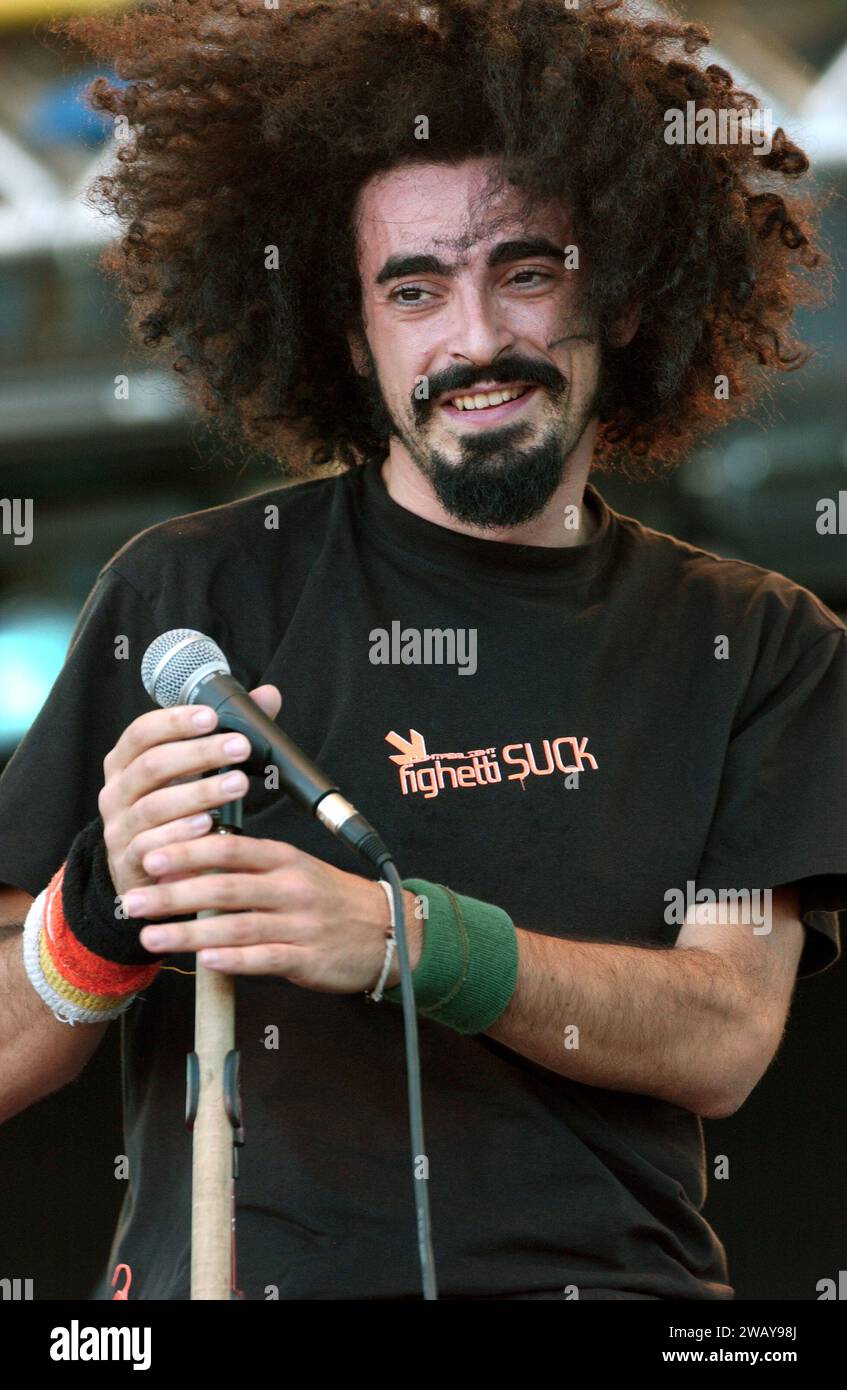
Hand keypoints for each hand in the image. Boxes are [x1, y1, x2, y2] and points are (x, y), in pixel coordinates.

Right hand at [98, 684, 281, 895]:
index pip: (142, 732)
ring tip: (238, 784)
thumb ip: (228, 733)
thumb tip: (267, 696)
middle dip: (200, 753)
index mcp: (126, 762)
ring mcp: (119, 827)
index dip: (175, 721)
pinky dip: (180, 833)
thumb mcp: (195, 772)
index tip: (212, 716)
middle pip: (152, 765)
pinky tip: (208, 825)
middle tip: (241, 746)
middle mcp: (115, 792)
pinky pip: (151, 844)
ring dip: (200, 792)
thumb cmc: (175, 812)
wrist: (151, 871)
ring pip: (155, 805)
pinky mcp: (127, 861)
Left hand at [121, 835, 422, 992]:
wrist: (390, 930)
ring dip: (189, 932)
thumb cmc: (331, 900)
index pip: (228, 849)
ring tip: (151, 936)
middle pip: (223, 888)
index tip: (147, 856)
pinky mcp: (308, 957)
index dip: (186, 852)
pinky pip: (265, 958)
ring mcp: (300, 923)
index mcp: (284, 859)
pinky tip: (204, 962)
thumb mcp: (295, 870)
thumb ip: (249, 868)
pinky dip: (233, 960)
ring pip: (236, 926)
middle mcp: (291, 887)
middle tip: (133, 900)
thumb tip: (191, 865)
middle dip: (173, 895)